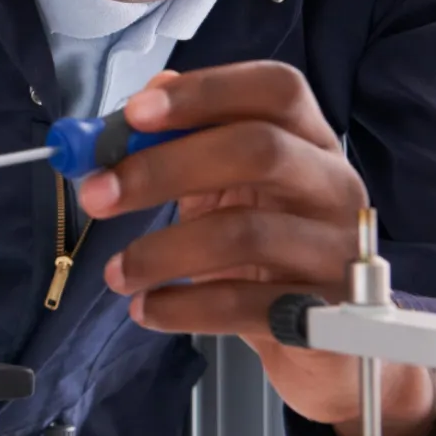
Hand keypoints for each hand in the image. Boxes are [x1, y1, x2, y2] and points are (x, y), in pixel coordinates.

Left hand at [79, 63, 435, 435]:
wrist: (326, 346)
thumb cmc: (269, 251)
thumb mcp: (228, 190)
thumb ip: (188, 143)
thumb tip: (139, 103)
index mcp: (310, 140)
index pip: (275, 89)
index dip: (205, 93)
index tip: (134, 114)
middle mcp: (334, 185)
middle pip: (258, 150)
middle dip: (164, 168)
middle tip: (97, 195)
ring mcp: (338, 250)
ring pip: (246, 232)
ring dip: (161, 251)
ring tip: (116, 273)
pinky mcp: (329, 314)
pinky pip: (246, 303)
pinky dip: (183, 307)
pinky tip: (148, 309)